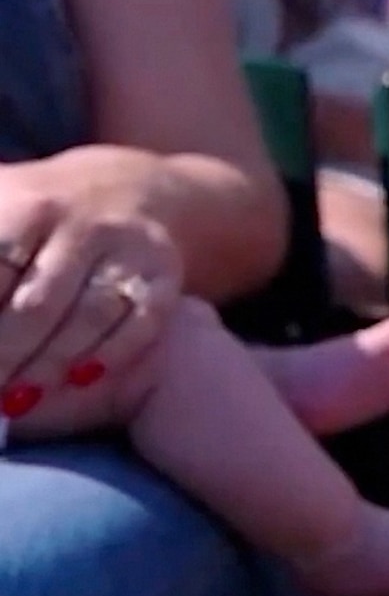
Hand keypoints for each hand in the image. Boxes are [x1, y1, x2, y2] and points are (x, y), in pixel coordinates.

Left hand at [0, 182, 183, 413]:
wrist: (130, 190)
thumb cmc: (35, 215)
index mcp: (25, 206)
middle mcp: (80, 224)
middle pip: (34, 307)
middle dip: (2, 358)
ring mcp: (129, 249)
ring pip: (86, 319)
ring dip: (46, 369)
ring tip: (14, 405)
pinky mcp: (164, 275)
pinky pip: (138, 325)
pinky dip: (108, 357)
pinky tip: (79, 381)